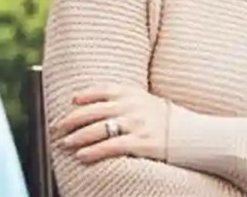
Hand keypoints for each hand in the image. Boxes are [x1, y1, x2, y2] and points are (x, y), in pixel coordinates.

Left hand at [53, 84, 170, 162]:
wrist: (188, 134)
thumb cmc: (161, 119)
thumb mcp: (144, 100)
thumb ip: (122, 99)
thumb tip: (89, 104)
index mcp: (132, 93)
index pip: (103, 90)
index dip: (85, 95)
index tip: (72, 101)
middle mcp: (132, 106)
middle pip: (94, 111)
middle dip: (72, 120)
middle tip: (58, 128)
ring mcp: (137, 124)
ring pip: (98, 129)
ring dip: (77, 137)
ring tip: (66, 143)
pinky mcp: (141, 143)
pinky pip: (110, 147)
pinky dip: (92, 151)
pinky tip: (81, 156)